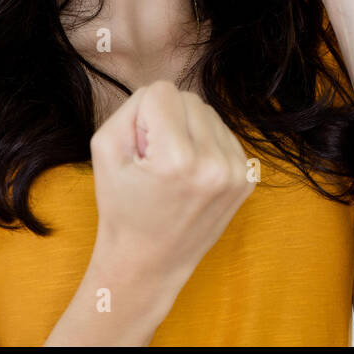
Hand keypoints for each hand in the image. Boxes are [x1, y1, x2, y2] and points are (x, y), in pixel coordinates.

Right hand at [88, 81, 254, 287]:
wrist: (150, 262)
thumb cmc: (122, 208)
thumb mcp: (105, 151)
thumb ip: (131, 108)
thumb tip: (162, 95)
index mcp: (178, 159)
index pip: (161, 91)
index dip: (141, 116)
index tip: (140, 150)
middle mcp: (215, 164)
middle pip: (188, 98)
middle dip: (167, 120)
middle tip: (155, 160)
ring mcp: (237, 172)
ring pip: (209, 113)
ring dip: (188, 131)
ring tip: (174, 168)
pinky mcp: (248, 178)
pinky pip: (224, 133)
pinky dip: (205, 145)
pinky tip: (191, 173)